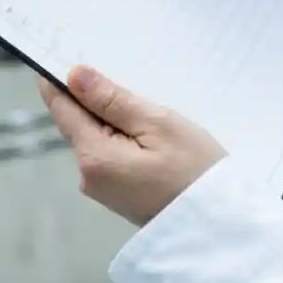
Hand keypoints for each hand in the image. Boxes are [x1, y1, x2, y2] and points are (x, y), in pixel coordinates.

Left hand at [39, 65, 225, 225]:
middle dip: (95, 99)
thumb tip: (73, 76)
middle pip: (79, 123)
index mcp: (92, 157)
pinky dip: (123, 139)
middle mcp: (87, 176)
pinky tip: (149, 133)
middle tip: (125, 74)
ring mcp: (102, 190)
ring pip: (96, 138)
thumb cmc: (196, 173)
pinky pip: (110, 155)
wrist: (221, 227)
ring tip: (146, 105)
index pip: (61, 108)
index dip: (60, 80)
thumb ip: (111, 100)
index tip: (69, 55)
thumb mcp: (158, 125)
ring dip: (113, 119)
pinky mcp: (118, 195)